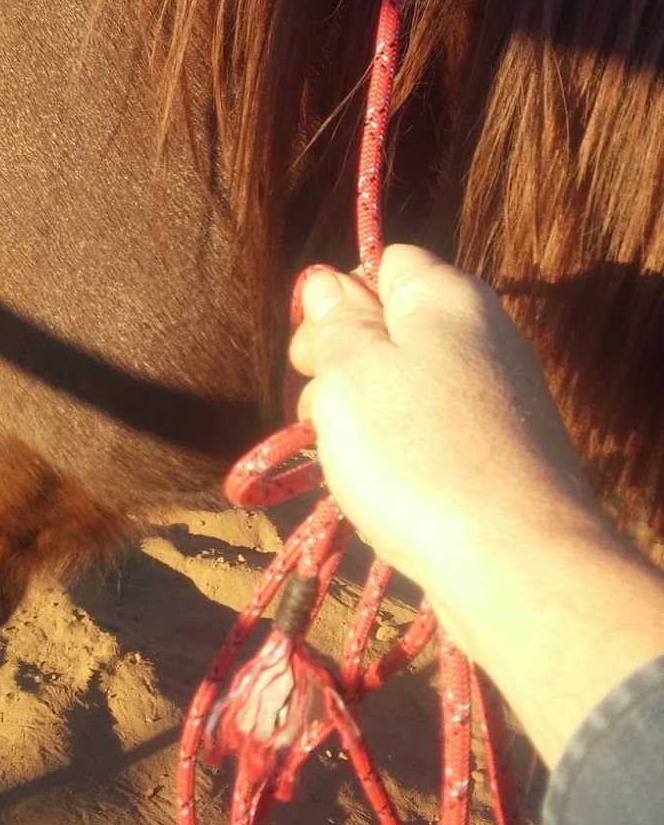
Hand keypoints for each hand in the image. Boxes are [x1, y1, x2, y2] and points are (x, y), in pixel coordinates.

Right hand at [290, 245, 596, 602]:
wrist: (514, 560)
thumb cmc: (417, 454)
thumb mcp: (350, 371)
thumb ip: (336, 321)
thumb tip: (328, 281)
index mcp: (448, 297)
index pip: (384, 264)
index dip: (337, 301)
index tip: (312, 355)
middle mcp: (485, 335)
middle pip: (393, 330)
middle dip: (344, 368)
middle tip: (322, 415)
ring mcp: (500, 397)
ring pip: (408, 390)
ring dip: (366, 423)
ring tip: (355, 468)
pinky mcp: (504, 453)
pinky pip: (435, 437)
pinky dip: (404, 460)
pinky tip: (391, 497)